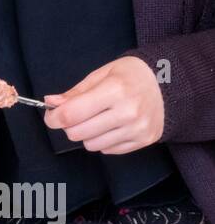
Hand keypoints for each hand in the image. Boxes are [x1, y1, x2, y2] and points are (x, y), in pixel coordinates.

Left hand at [43, 57, 164, 154]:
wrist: (172, 83)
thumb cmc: (133, 75)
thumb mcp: (103, 74)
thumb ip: (76, 92)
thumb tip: (50, 102)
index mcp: (115, 90)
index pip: (71, 114)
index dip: (54, 117)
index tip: (52, 115)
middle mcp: (128, 112)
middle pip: (77, 133)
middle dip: (71, 125)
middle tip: (78, 115)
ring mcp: (137, 128)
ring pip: (90, 145)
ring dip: (88, 134)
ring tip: (100, 118)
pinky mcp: (143, 140)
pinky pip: (107, 150)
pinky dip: (104, 140)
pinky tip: (114, 125)